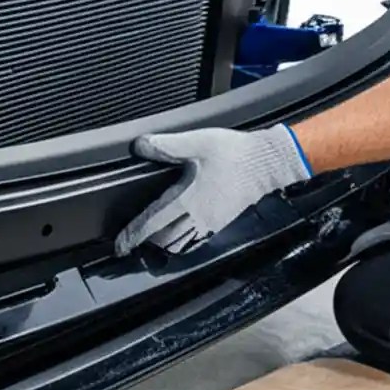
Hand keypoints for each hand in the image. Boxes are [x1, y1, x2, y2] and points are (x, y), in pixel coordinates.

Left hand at [114, 125, 311, 255]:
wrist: (269, 163)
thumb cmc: (235, 154)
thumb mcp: (198, 143)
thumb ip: (167, 146)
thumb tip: (139, 146)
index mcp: (187, 200)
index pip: (153, 223)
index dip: (133, 235)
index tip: (120, 245)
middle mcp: (198, 217)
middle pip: (164, 241)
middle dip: (145, 244)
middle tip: (128, 244)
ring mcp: (211, 223)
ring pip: (180, 244)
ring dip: (162, 245)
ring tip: (148, 242)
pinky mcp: (221, 221)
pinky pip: (195, 240)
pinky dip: (181, 242)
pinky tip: (177, 235)